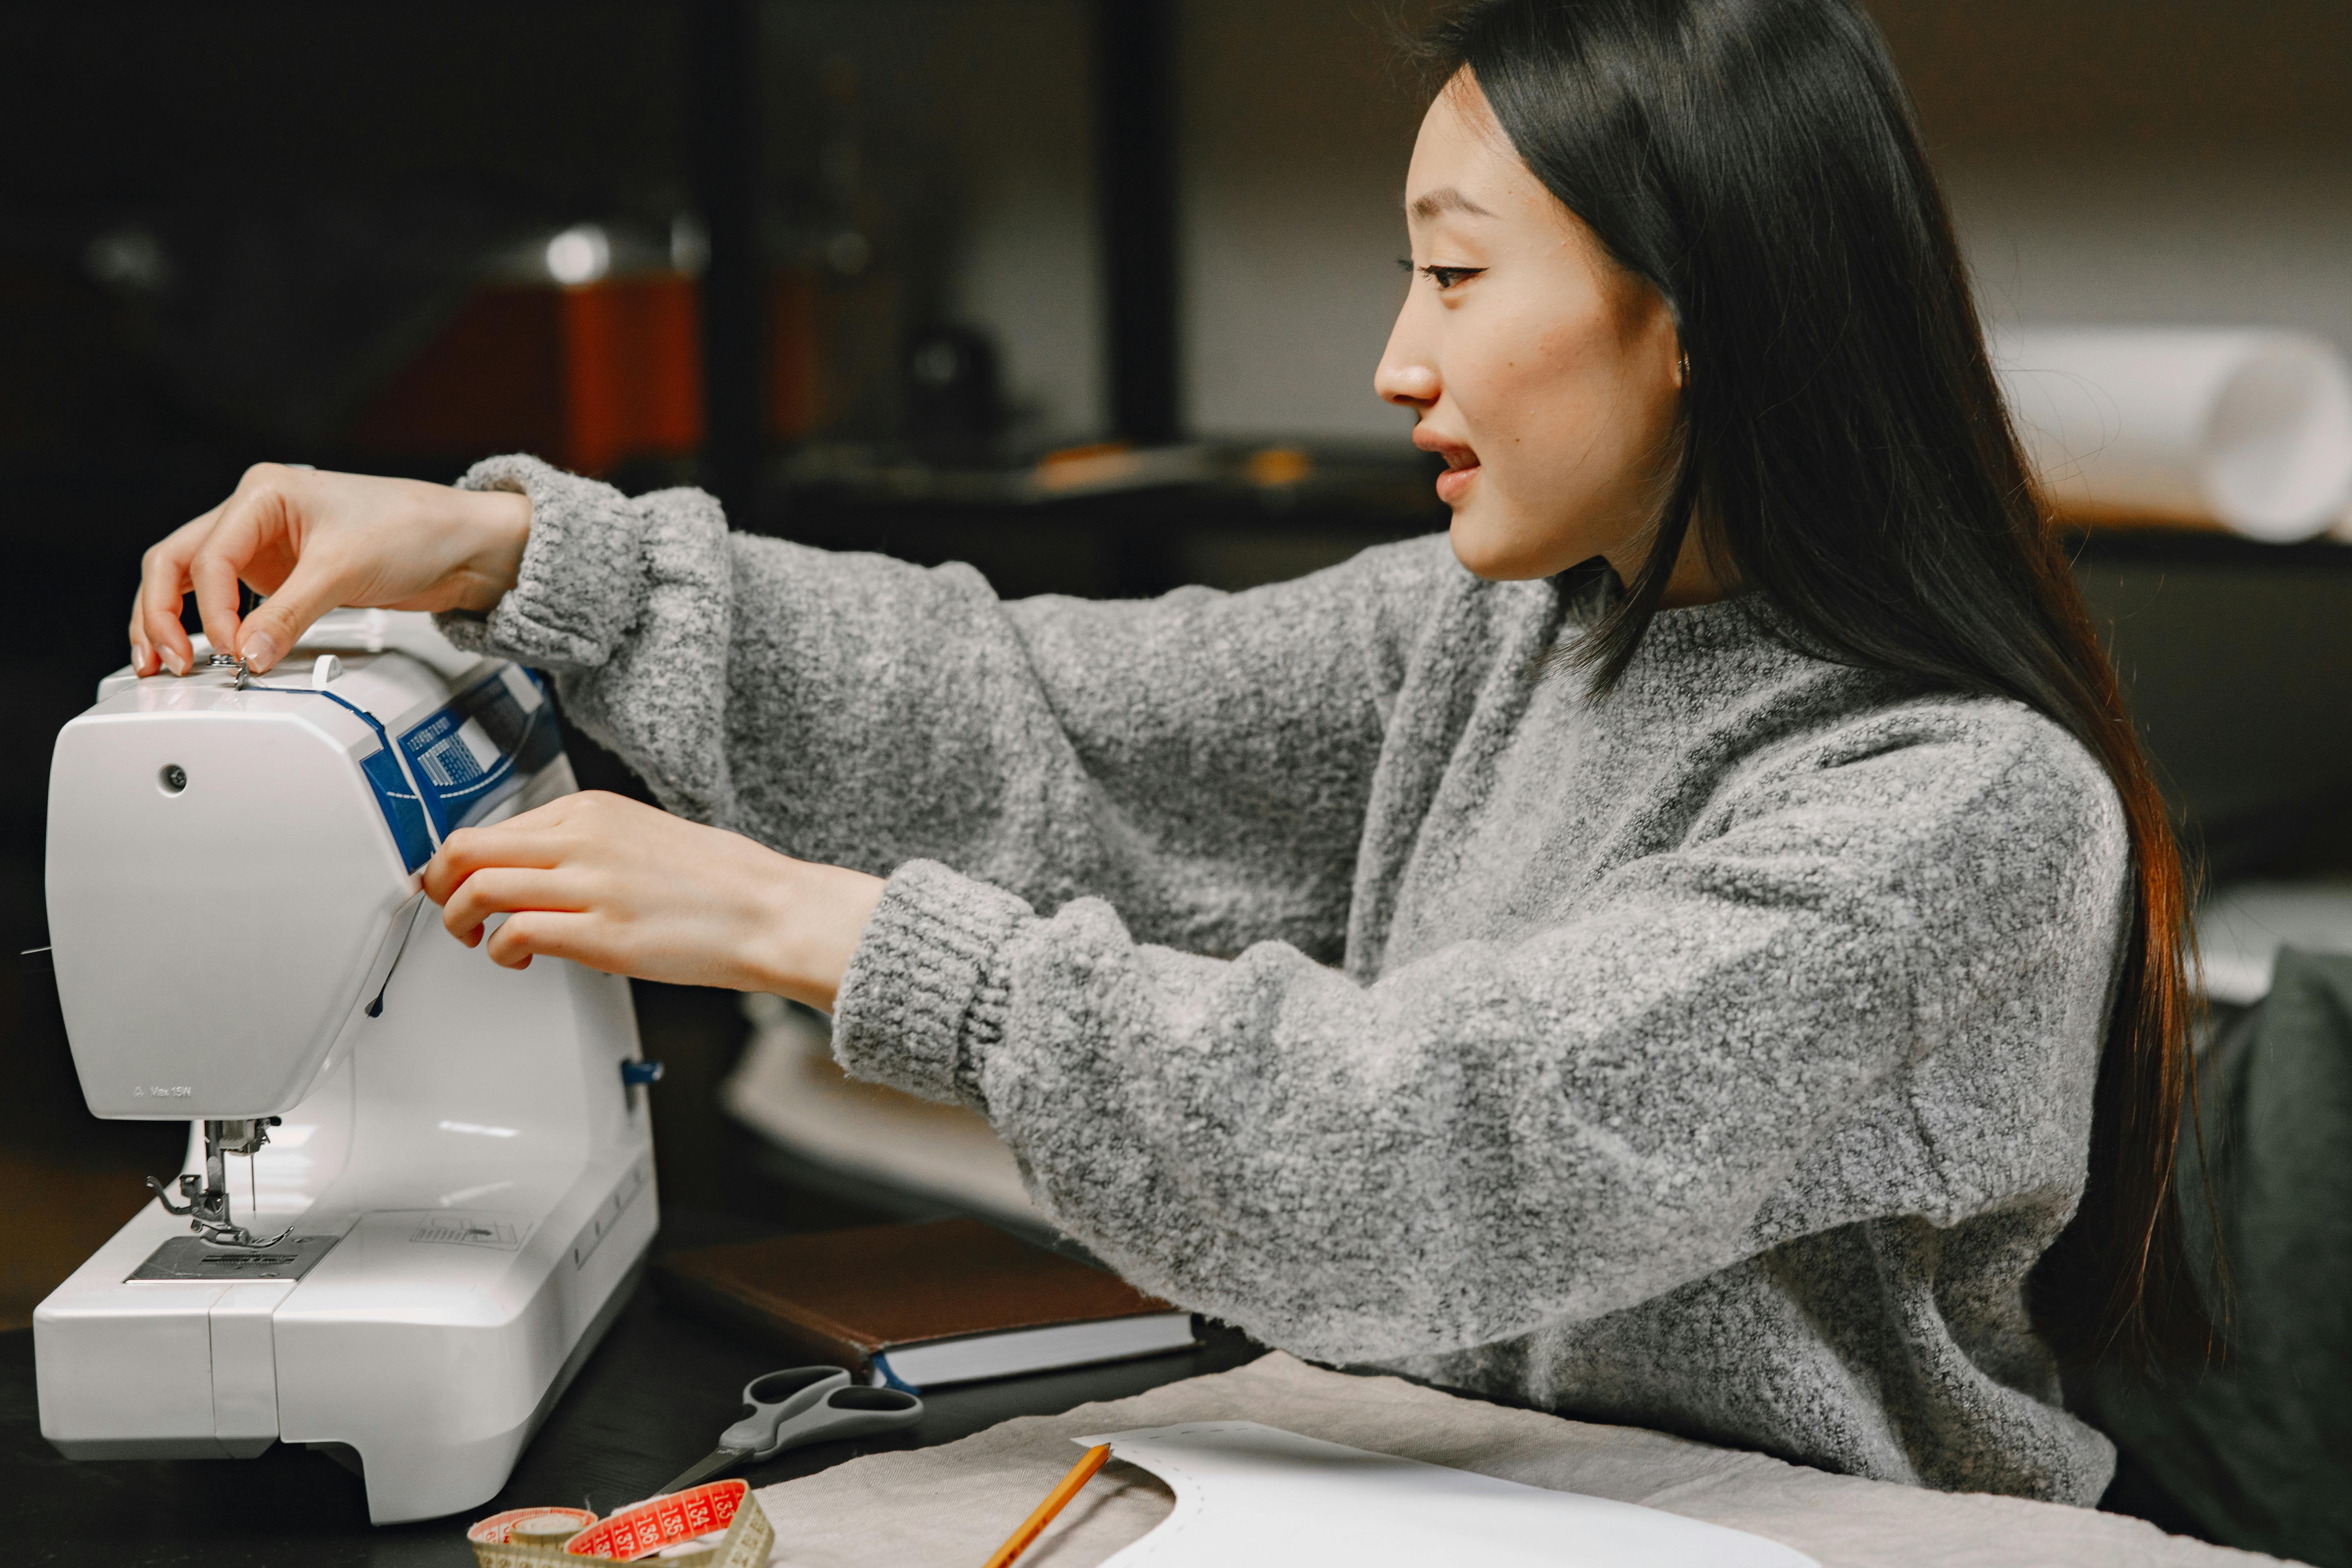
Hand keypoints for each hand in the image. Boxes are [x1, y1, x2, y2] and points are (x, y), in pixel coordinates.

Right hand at [131, 463, 531, 677]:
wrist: (464, 545)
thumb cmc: (416, 528)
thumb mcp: (345, 570)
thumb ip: (290, 615)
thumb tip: (248, 654)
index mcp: (263, 492)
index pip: (209, 555)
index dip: (209, 608)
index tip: (229, 648)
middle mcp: (256, 516)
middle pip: (178, 562)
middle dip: (160, 612)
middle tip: (167, 661)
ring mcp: (267, 546)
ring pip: (192, 581)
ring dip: (171, 619)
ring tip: (163, 663)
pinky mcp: (285, 576)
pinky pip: (231, 601)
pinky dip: (212, 626)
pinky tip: (205, 652)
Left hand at [423, 791, 886, 1010]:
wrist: (771, 912)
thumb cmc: (719, 883)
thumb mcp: (641, 835)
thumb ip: (582, 843)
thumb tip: (530, 868)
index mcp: (591, 809)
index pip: (492, 826)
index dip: (458, 862)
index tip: (458, 882)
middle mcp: (583, 839)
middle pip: (466, 849)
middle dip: (439, 885)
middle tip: (446, 908)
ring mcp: (591, 885)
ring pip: (478, 888)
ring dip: (459, 920)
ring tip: (476, 939)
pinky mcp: (601, 934)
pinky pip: (515, 934)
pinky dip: (500, 951)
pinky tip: (518, 960)